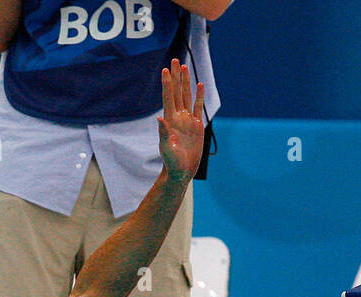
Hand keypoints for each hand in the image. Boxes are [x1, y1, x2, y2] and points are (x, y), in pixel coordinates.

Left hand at [158, 59, 205, 182]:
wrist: (181, 171)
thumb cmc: (171, 162)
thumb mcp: (167, 148)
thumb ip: (164, 134)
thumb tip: (160, 119)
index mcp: (170, 120)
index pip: (168, 97)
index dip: (167, 83)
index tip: (165, 69)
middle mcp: (178, 117)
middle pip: (177, 91)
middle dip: (176, 76)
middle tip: (175, 60)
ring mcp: (187, 120)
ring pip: (186, 95)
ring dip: (186, 82)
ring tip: (185, 67)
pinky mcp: (196, 125)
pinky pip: (198, 106)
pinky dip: (199, 95)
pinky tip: (200, 85)